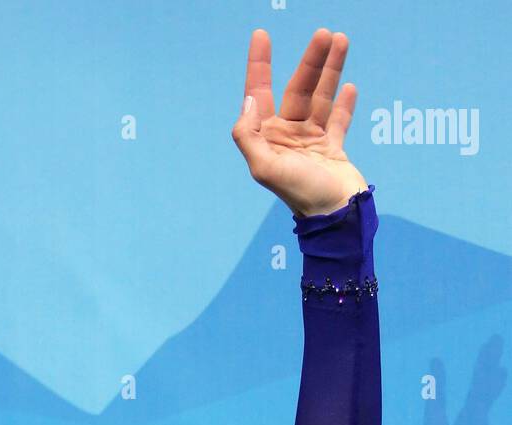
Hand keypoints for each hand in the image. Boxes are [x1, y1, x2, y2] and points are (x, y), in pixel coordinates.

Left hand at [232, 28, 368, 218]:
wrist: (337, 216)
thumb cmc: (301, 194)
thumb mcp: (265, 168)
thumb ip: (248, 135)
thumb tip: (249, 101)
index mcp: (267, 139)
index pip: (259, 94)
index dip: (259, 65)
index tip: (261, 35)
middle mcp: (286, 137)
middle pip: (297, 89)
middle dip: (311, 61)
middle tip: (326, 33)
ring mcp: (310, 142)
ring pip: (320, 98)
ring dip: (331, 71)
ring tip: (341, 42)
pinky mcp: (332, 149)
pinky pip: (338, 120)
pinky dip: (343, 104)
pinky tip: (350, 87)